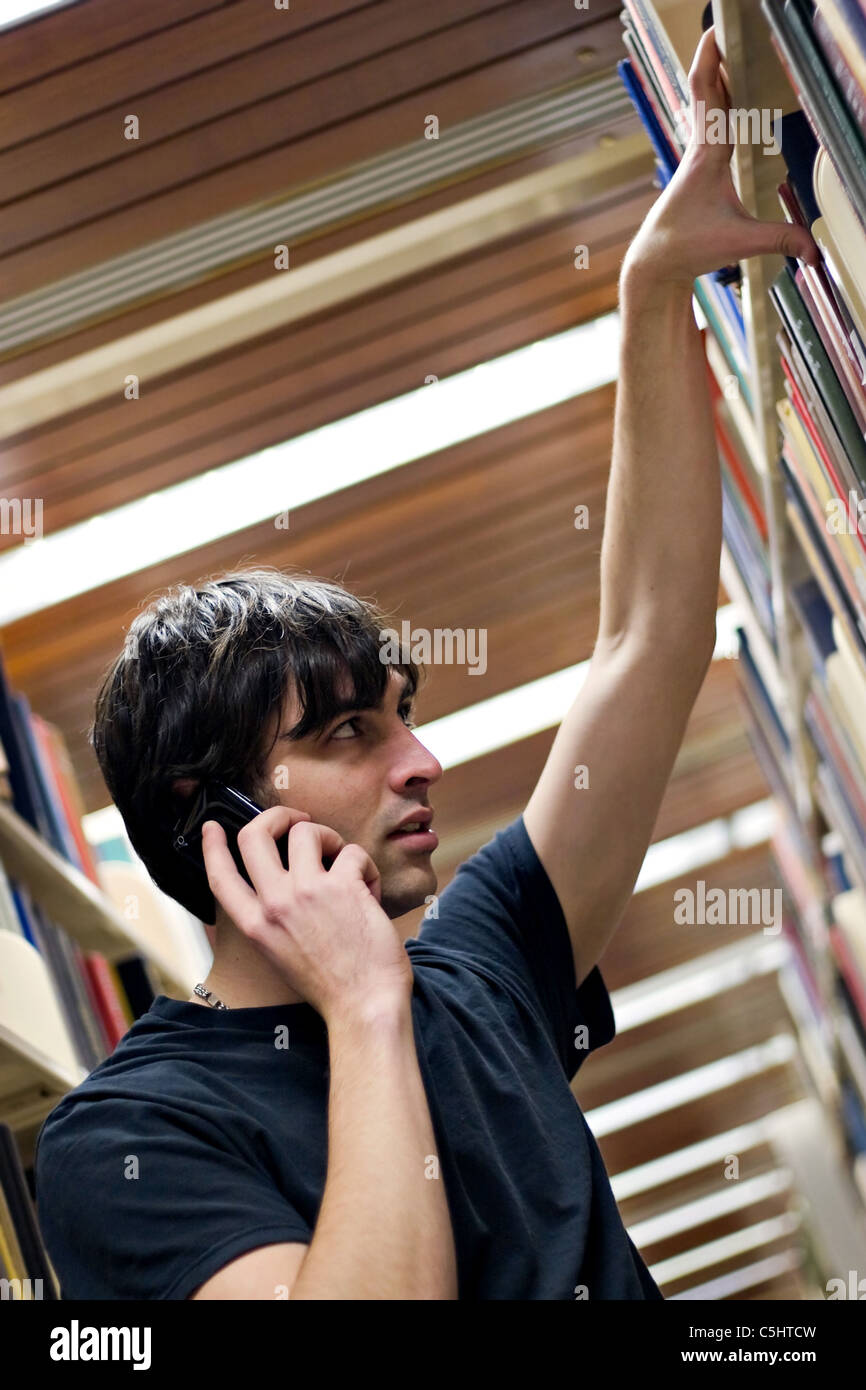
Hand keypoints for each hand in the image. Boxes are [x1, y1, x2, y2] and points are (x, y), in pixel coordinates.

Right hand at [201, 807, 413, 1020]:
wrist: (364, 1005)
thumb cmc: (331, 984)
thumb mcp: (281, 953)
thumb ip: (272, 918)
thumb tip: (281, 879)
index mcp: (255, 925)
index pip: (220, 877)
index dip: (212, 847)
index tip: (213, 827)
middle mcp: (275, 904)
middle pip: (255, 835)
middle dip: (278, 816)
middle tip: (299, 821)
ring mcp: (307, 892)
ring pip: (306, 831)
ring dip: (329, 838)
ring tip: (342, 860)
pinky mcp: (343, 886)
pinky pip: (352, 851)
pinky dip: (365, 866)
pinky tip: (370, 889)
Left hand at [622, 26, 819, 290]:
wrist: (654, 264)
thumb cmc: (686, 247)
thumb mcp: (738, 242)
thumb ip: (779, 240)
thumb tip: (814, 250)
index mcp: (709, 153)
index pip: (708, 92)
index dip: (711, 58)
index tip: (718, 29)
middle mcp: (700, 148)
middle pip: (707, 88)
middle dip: (719, 56)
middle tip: (733, 28)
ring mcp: (696, 158)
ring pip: (706, 105)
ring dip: (719, 76)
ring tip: (733, 50)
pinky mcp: (698, 171)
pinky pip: (708, 124)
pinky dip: (717, 103)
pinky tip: (727, 97)